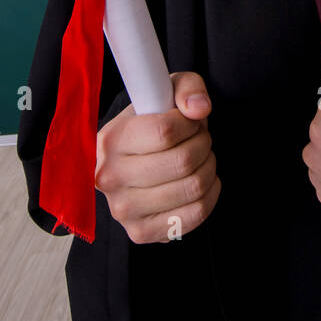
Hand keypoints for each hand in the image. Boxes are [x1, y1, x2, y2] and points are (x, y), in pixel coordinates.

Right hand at [95, 72, 220, 243]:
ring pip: (193, 186)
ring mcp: (123, 209)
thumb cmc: (152, 123)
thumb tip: (199, 109)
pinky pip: (196, 214)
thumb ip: (187, 88)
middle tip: (199, 139)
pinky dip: (210, 193)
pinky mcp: (141, 232)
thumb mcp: (166, 92)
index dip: (189, 124)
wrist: (134, 161)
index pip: (165, 132)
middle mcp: (110, 178)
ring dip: (209, 167)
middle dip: (203, 144)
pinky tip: (201, 180)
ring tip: (199, 158)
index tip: (188, 122)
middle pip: (184, 161)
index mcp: (111, 140)